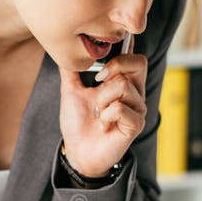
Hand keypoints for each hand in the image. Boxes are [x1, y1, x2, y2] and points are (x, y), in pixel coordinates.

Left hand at [59, 36, 147, 176]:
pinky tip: (103, 126)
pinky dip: (106, 116)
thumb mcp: (71, 91)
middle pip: (138, 63)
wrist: (77, 151)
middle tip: (96, 85)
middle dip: (112, 69)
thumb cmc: (78, 123)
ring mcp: (138, 110)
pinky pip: (120, 108)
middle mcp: (136, 94)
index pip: (136, 58)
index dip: (121, 55)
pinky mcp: (135, 125)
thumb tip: (63, 49)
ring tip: (98, 114)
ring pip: (123, 86)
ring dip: (101, 100)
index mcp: (125, 83)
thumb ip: (70, 70)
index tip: (99, 70)